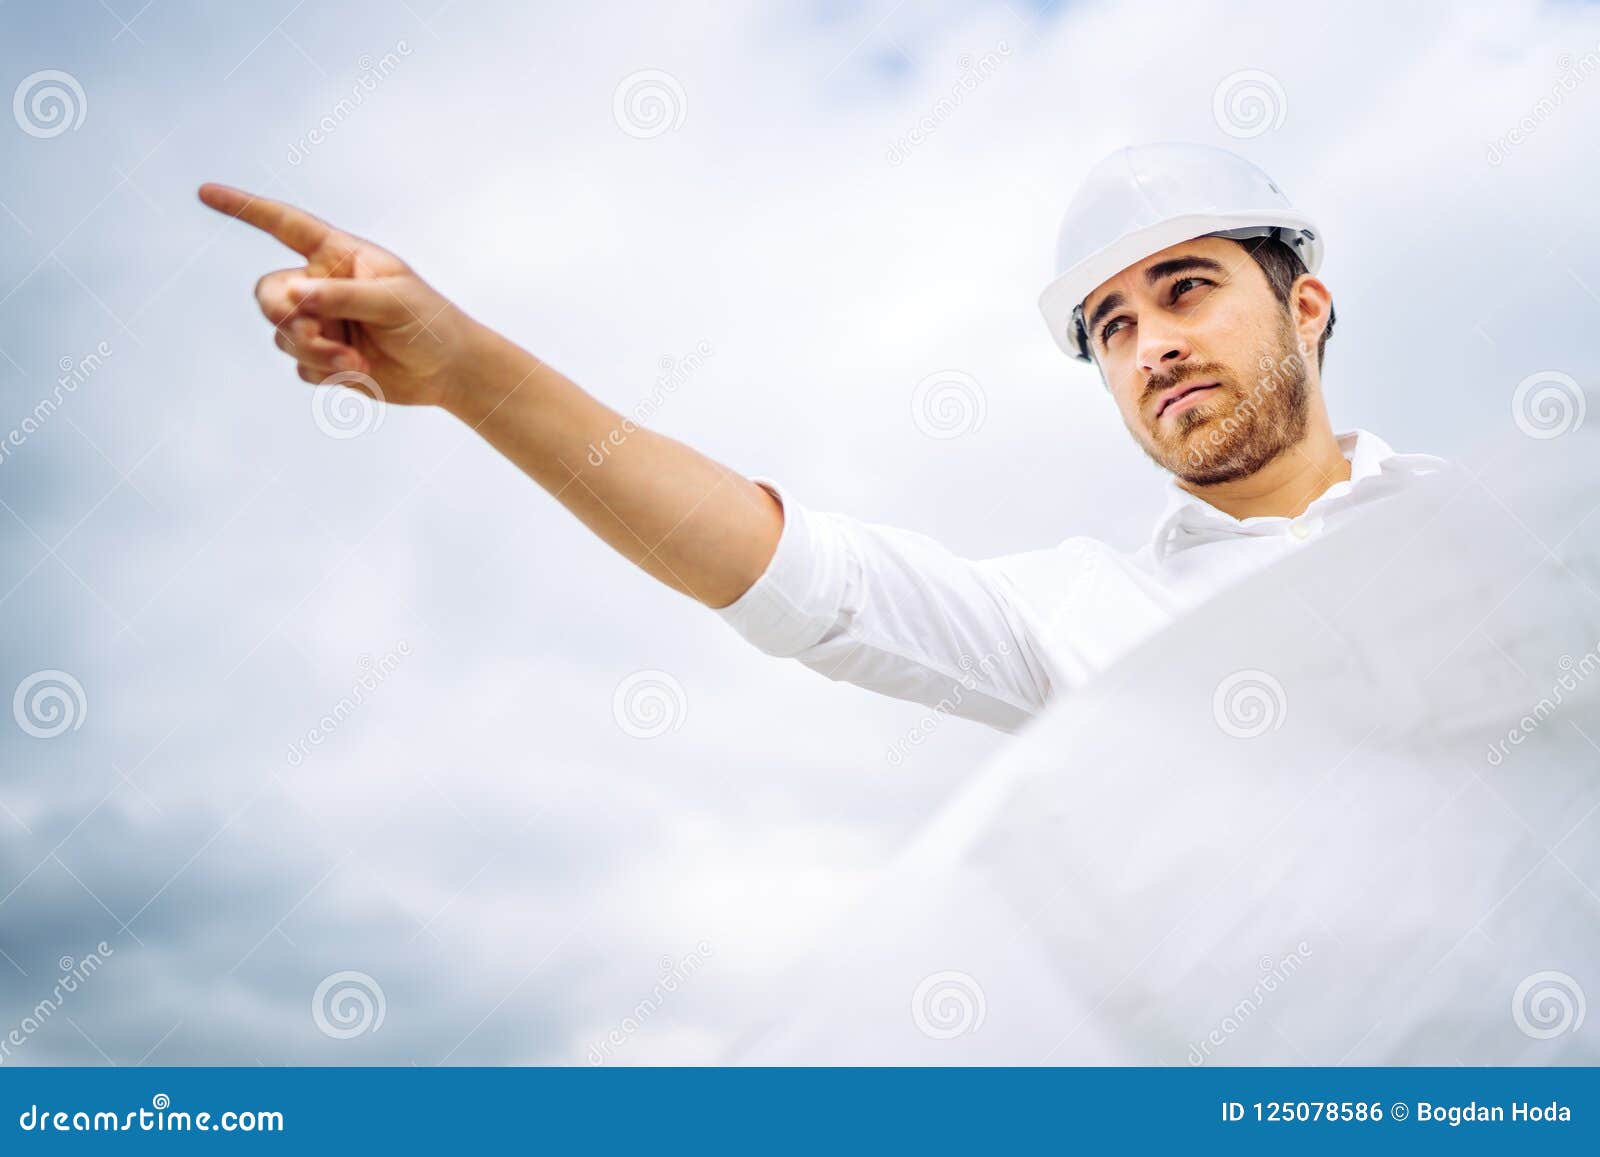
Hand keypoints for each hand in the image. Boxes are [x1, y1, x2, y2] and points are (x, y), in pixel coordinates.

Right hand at [198, 183, 477, 407]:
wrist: (447, 369)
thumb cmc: (428, 322)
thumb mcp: (392, 301)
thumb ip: (342, 296)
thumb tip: (293, 296)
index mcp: (338, 255)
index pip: (284, 225)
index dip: (244, 208)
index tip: (205, 192)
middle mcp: (321, 285)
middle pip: (269, 293)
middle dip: (285, 317)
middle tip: (318, 335)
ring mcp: (320, 321)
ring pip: (282, 334)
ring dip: (313, 351)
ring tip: (355, 360)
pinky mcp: (323, 357)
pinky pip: (299, 366)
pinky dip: (324, 372)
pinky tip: (358, 372)